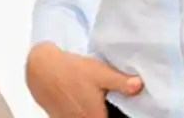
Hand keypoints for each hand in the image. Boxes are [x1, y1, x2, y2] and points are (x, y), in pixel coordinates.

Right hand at [26, 42, 142, 117]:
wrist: (43, 69)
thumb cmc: (72, 71)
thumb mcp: (100, 73)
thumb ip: (121, 82)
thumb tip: (140, 86)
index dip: (118, 117)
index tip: (123, 112)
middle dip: (108, 114)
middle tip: (110, 102)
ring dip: (96, 113)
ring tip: (97, 102)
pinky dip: (83, 113)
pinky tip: (86, 102)